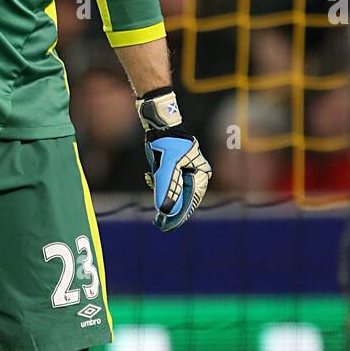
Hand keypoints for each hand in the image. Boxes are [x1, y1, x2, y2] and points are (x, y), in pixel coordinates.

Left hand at [136, 86, 210, 231]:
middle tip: (160, 225)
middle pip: (184, 199)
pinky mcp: (175, 169)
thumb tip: (166, 210)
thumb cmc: (166, 142)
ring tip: (155, 212)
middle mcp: (196, 175)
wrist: (159, 125)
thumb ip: (167, 187)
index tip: (167, 225)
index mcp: (201, 174)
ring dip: (164, 199)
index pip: (190, 200)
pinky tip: (149, 175)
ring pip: (175, 193)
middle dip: (171, 212)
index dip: (178, 215)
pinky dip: (159, 184)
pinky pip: (169, 184)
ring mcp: (186, 172)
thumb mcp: (166, 166)